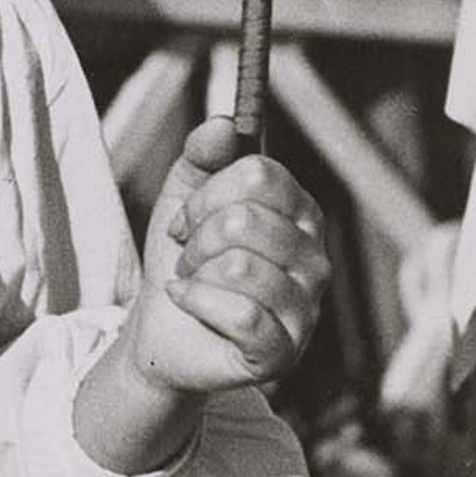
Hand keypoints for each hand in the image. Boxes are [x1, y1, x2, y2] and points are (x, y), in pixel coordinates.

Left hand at [128, 117, 329, 396]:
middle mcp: (314, 259)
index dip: (209, 193)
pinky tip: (188, 303)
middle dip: (197, 238)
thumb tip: (226, 125)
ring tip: (194, 282)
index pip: (261, 175)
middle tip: (189, 257)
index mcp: (299, 215)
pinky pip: (241, 313)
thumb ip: (203, 154)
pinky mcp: (283, 351)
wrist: (161, 329)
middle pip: (246, 219)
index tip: (187, 217)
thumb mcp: (184, 196)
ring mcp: (305, 309)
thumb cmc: (183, 261)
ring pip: (240, 266)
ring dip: (196, 273)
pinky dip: (197, 302)